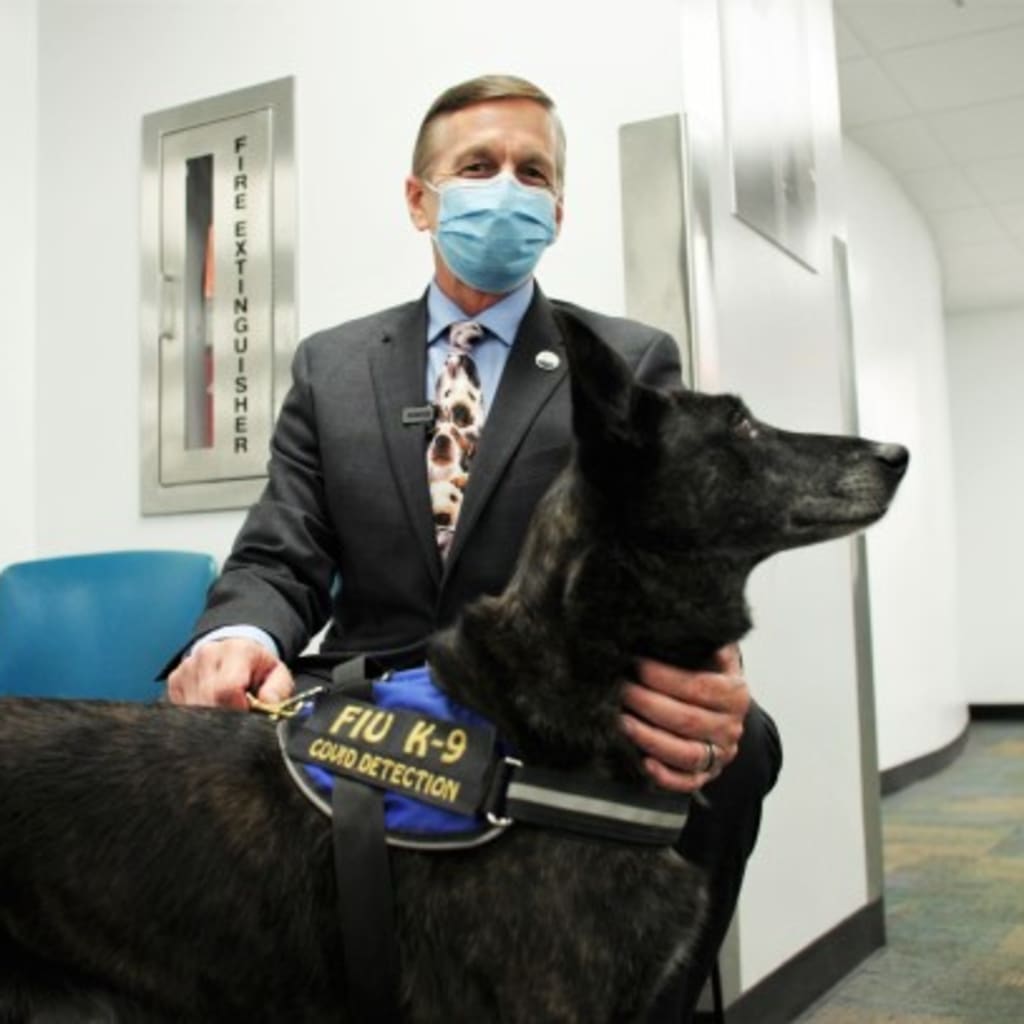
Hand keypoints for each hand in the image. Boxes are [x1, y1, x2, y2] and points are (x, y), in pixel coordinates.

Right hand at [166, 638, 294, 710]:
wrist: (236, 651)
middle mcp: (207, 655)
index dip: (236, 709)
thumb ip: (278, 690)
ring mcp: (188, 666)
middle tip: (237, 715)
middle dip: (224, 717)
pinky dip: (197, 714)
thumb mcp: (277, 675)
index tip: (246, 714)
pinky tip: (211, 705)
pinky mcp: (175, 679)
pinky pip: (181, 709)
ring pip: (192, 709)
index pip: (227, 689)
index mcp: (237, 651)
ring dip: (210, 717)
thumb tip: (268, 704)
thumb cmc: (257, 667)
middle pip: (207, 701)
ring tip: (226, 708)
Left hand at [620, 645, 748, 793]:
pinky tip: (642, 762)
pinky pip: (686, 782)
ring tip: (621, 721)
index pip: (698, 686)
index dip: (664, 676)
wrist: (724, 708)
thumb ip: (703, 642)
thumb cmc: (708, 675)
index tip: (637, 664)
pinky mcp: (706, 775)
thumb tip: (681, 623)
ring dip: (649, 738)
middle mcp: (730, 727)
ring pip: (685, 754)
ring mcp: (720, 754)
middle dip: (648, 703)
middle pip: (687, 720)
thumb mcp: (714, 655)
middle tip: (620, 689)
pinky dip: (664, 776)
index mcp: (735, 694)